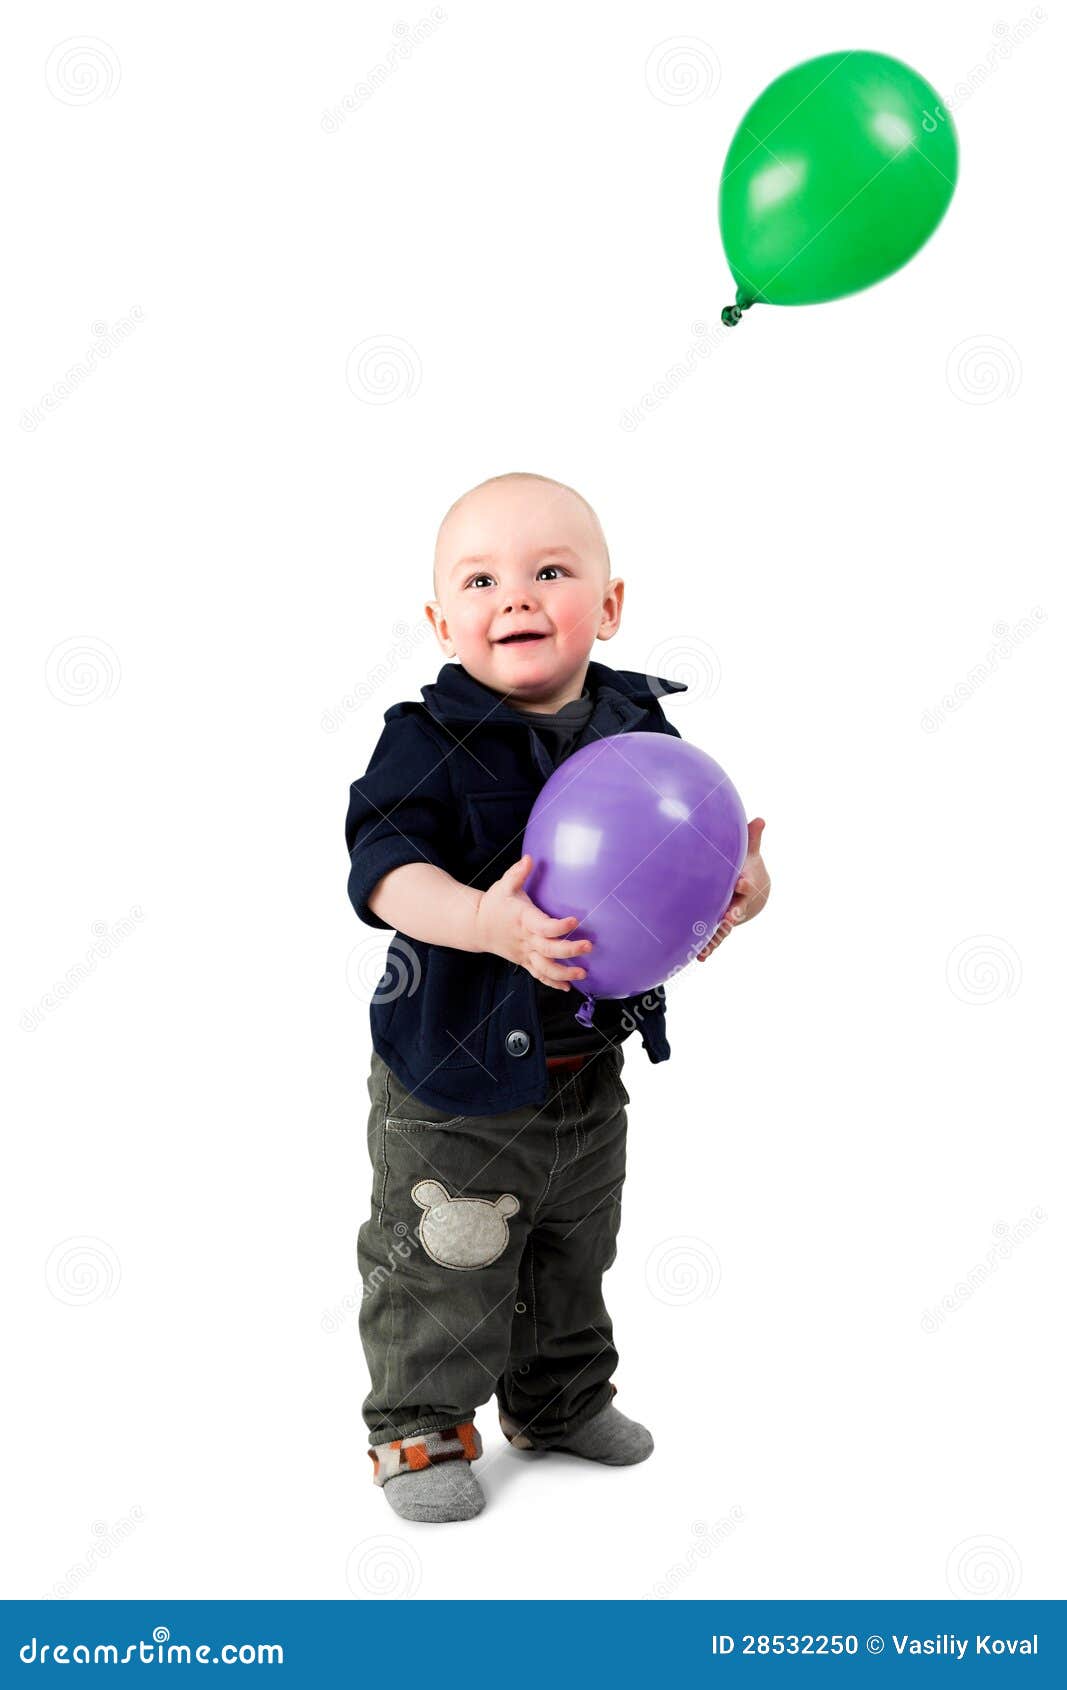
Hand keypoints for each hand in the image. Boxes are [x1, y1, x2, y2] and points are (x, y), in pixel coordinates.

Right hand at [474, 854, 592, 991]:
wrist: (476, 926)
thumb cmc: (494, 904)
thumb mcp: (503, 885)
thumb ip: (517, 873)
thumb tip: (529, 858)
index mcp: (523, 919)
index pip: (543, 926)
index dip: (559, 926)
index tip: (575, 921)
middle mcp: (525, 939)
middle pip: (548, 950)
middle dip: (569, 950)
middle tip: (589, 946)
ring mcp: (524, 953)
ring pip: (545, 969)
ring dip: (564, 973)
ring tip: (583, 974)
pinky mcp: (523, 962)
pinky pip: (539, 975)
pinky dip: (553, 983)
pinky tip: (568, 987)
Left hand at [696, 817, 770, 961]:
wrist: (753, 889)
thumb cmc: (747, 865)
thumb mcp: (750, 851)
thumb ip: (753, 837)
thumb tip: (760, 819)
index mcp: (746, 883)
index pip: (748, 883)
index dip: (746, 882)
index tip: (742, 882)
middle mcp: (739, 902)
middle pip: (738, 908)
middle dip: (735, 912)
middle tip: (730, 917)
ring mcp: (730, 914)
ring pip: (725, 927)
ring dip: (718, 935)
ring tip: (707, 947)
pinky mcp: (721, 924)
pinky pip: (715, 937)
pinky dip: (709, 946)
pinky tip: (698, 957)